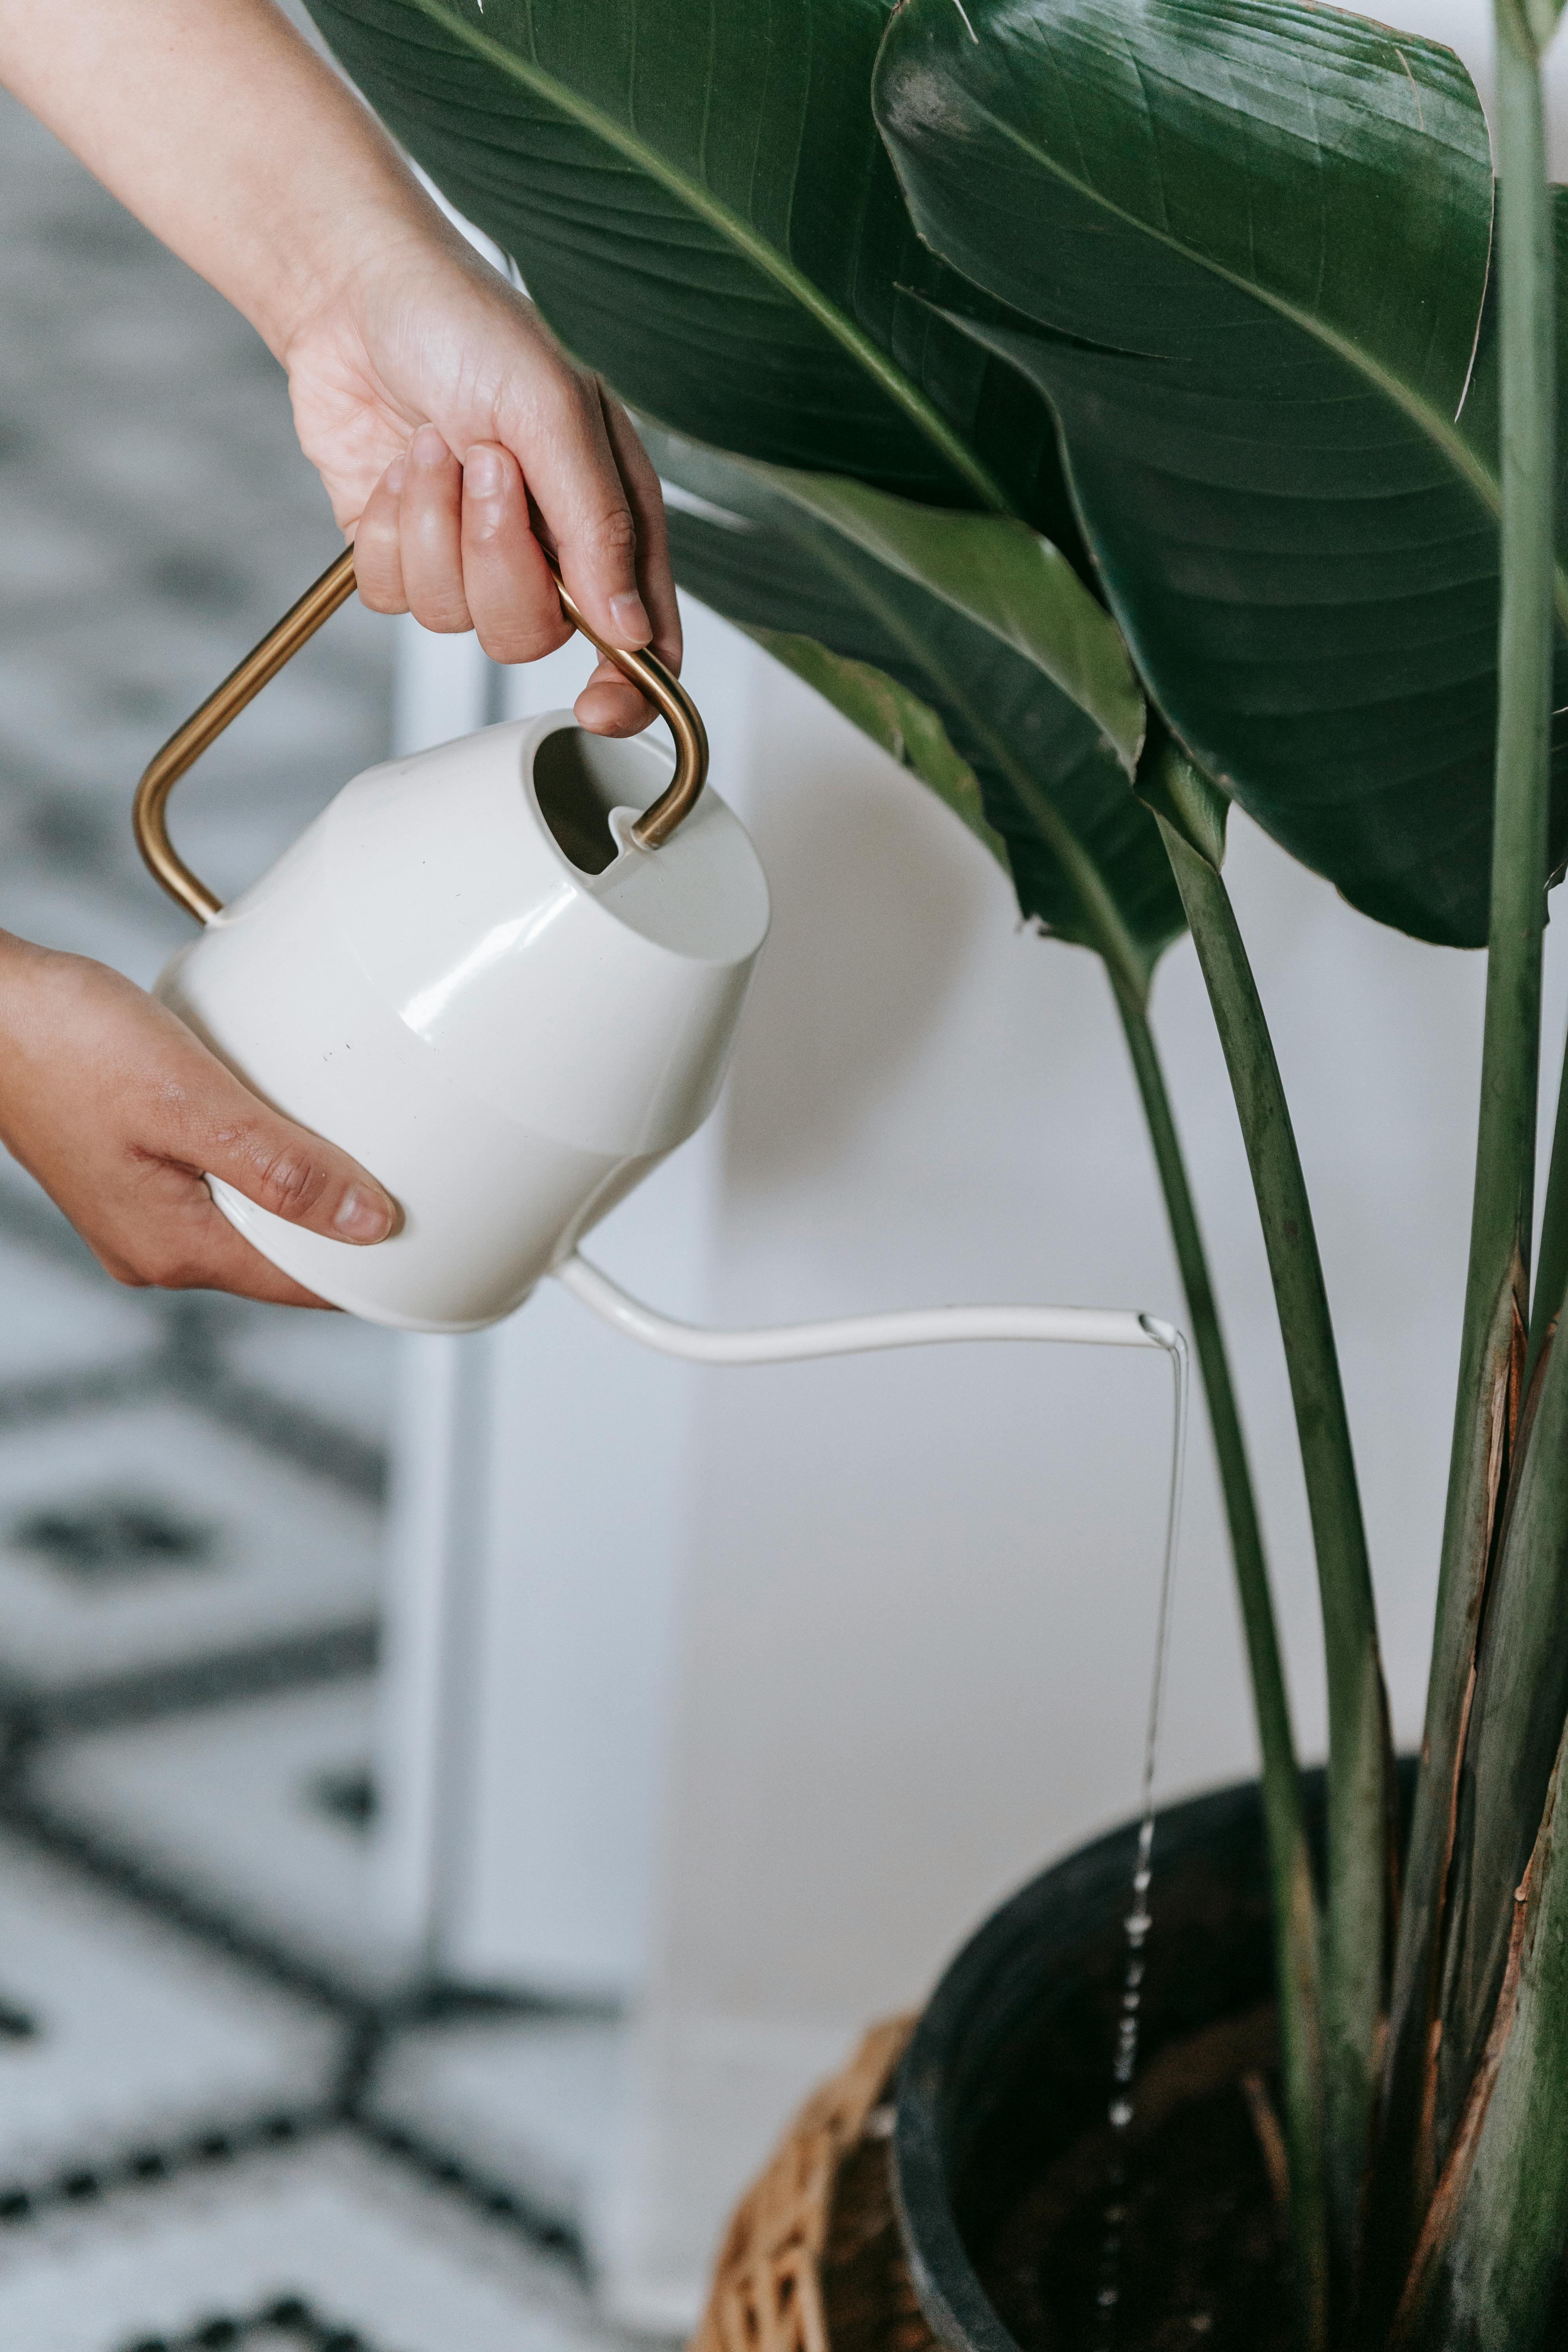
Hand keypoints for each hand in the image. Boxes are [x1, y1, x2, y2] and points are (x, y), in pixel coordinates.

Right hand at [0, 936, 393, 1305]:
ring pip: (253, 1215)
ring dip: (305, 1186)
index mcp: (173, 1247)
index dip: (375, 1270)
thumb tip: (366, 1223)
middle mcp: (157, 1244)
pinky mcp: (134, 1168)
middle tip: (417, 1179)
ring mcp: (143, 1209)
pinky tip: (285, 1120)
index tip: (439, 1240)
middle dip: (347, 1225)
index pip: (303, 1286)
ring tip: (363, 1146)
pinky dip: (263, 1157)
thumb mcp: (191, 1102)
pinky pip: (222, 1181)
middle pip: (283, 1256)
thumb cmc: (64, 1040)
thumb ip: (281, 1169)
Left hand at [284, 233, 681, 738]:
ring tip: (433, 447)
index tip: (600, 707)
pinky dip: (386, 530)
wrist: (353, 291)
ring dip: (431, 527)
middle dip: (495, 557)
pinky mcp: (403, 556)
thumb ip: (598, 523)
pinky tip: (397, 467)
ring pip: (453, 619)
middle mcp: (546, 550)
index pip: (643, 639)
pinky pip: (392, 596)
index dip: (629, 690)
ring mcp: (470, 558)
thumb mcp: (553, 407)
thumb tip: (634, 631)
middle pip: (531, 635)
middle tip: (483, 467)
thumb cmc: (469, 325)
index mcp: (609, 518)